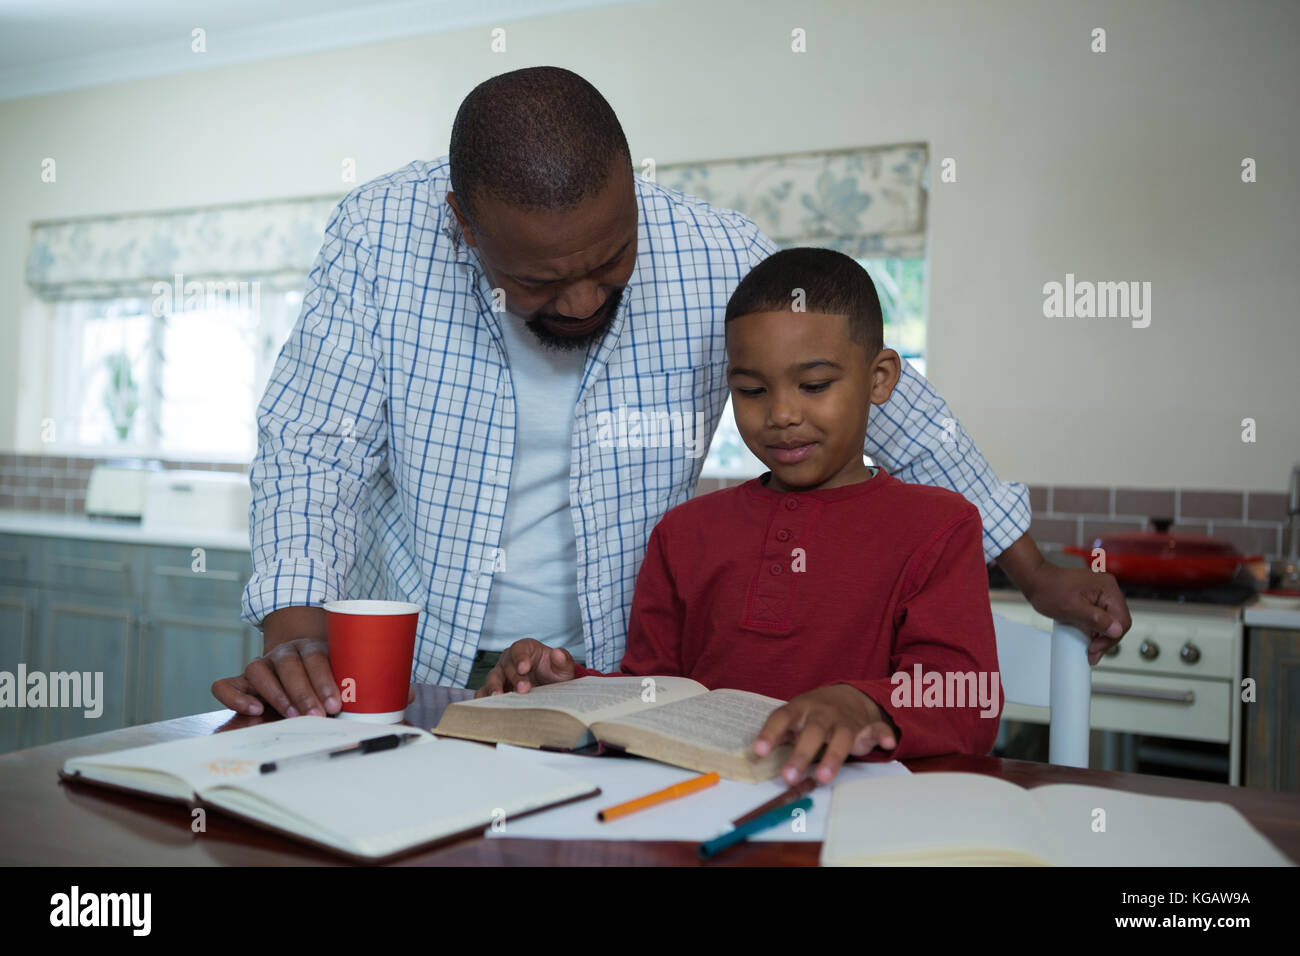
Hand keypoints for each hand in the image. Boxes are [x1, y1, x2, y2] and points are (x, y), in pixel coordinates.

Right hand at [211, 637, 340, 717]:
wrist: (298, 662)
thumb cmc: (323, 676)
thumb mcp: (338, 673)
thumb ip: (347, 683)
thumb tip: (365, 704)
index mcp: (309, 646)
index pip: (315, 658)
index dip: (325, 681)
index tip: (335, 704)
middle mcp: (282, 652)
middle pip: (289, 666)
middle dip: (304, 693)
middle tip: (317, 715)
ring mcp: (260, 665)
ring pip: (258, 671)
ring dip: (276, 694)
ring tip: (292, 716)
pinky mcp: (241, 681)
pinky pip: (225, 685)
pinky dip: (235, 697)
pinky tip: (253, 710)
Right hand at [475, 639, 576, 697]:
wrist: (550, 690)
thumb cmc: (554, 674)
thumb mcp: (563, 668)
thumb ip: (562, 660)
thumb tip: (557, 654)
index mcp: (525, 649)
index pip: (519, 649)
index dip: (520, 658)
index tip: (524, 668)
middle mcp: (509, 660)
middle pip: (506, 666)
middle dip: (514, 678)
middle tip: (523, 689)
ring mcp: (500, 675)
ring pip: (492, 679)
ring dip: (494, 688)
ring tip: (499, 698)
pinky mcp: (494, 690)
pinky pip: (484, 693)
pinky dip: (485, 700)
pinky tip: (490, 709)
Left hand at [753, 684, 898, 784]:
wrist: (849, 695)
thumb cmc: (813, 712)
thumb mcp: (793, 717)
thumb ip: (778, 734)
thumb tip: (756, 753)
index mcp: (801, 708)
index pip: (782, 717)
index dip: (770, 733)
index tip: (759, 751)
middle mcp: (823, 713)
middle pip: (813, 731)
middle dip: (801, 754)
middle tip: (789, 777)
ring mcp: (846, 719)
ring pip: (842, 736)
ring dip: (834, 756)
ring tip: (825, 777)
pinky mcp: (866, 726)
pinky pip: (877, 728)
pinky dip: (884, 735)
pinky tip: (888, 743)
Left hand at [1022, 563, 1131, 664]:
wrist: (1035, 580)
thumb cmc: (1048, 590)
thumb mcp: (1072, 609)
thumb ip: (1096, 620)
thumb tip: (1116, 630)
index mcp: (1107, 588)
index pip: (1122, 620)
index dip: (1111, 639)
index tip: (1094, 649)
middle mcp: (1107, 588)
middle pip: (1117, 621)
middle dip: (1105, 640)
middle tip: (1092, 654)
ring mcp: (1100, 592)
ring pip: (1110, 621)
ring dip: (1100, 636)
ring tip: (1089, 649)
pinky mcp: (1092, 597)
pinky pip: (1101, 616)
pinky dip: (1095, 629)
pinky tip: (1087, 638)